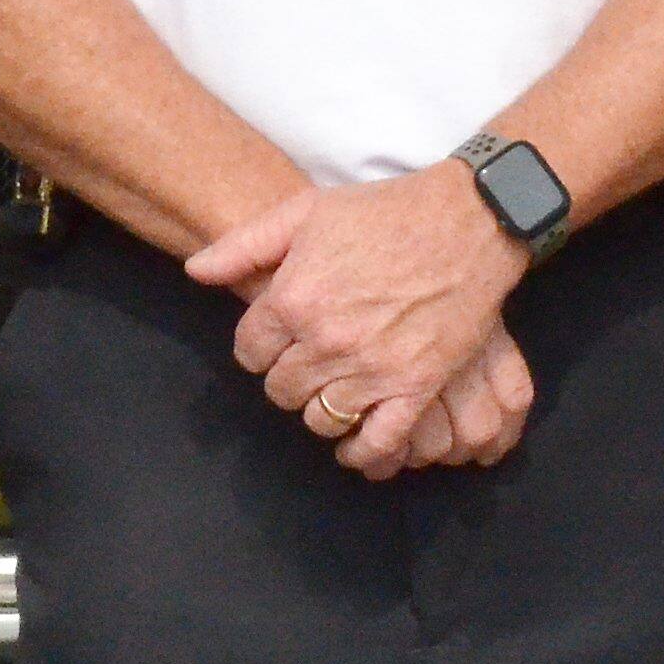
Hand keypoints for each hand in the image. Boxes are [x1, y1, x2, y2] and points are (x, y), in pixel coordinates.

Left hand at [194, 166, 524, 463]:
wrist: (467, 221)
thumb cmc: (384, 210)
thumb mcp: (306, 211)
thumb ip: (243, 245)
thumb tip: (196, 271)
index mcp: (294, 298)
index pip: (249, 351)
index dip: (258, 347)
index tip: (274, 341)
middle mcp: (326, 340)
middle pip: (281, 389)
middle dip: (287, 377)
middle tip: (305, 363)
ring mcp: (372, 368)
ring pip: (322, 418)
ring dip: (320, 408)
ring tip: (331, 391)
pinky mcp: (416, 386)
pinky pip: (379, 440)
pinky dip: (363, 452)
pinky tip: (354, 447)